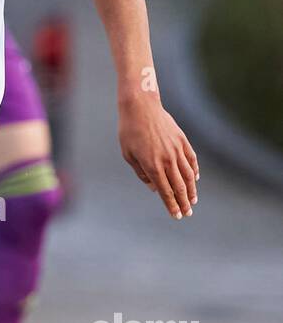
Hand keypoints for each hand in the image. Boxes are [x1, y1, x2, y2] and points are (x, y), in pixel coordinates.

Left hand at [118, 95, 198, 218]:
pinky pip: (192, 159)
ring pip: (188, 175)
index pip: (165, 191)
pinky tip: (195, 179)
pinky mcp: (182, 140)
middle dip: (183, 203)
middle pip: (179, 187)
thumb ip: (142, 173)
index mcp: (152, 165)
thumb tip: (154, 188)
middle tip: (187, 213)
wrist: (141, 107)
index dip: (171, 205)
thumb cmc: (129, 131)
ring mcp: (177, 149)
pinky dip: (194, 171)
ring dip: (191, 190)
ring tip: (193, 201)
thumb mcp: (129, 155)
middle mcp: (167, 160)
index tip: (176, 216)